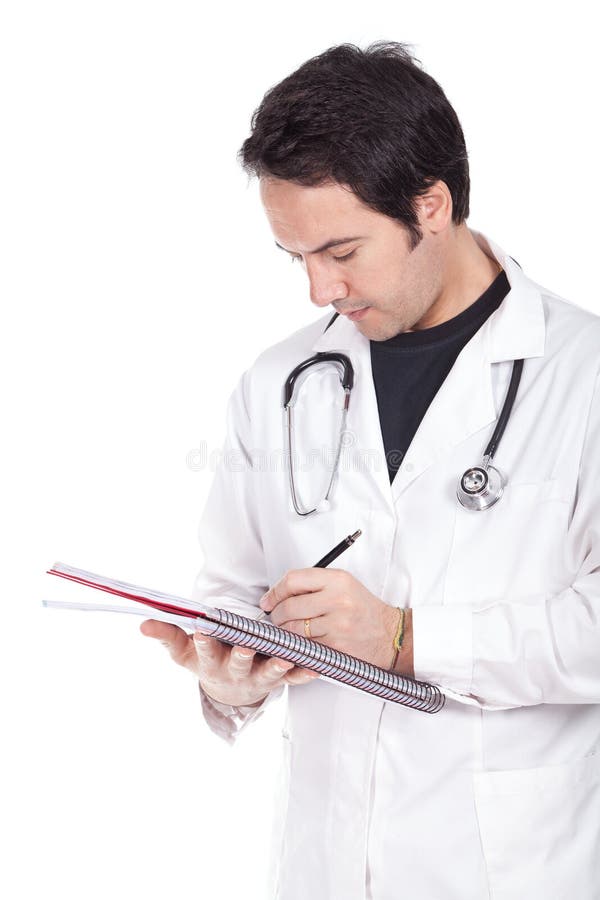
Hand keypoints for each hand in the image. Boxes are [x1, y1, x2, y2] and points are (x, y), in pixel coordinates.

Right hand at [140, 619, 318, 706]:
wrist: (230, 691)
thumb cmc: (207, 661)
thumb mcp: (184, 653)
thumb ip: (167, 635)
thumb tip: (143, 623)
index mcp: (210, 662)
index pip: (203, 652)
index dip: (203, 642)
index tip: (202, 629)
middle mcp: (234, 672)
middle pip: (237, 663)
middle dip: (241, 655)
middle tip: (245, 647)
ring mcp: (257, 678)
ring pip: (268, 674)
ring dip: (277, 666)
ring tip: (286, 658)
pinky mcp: (278, 680)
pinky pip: (293, 678)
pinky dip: (304, 673)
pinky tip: (315, 667)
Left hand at [260, 568, 413, 675]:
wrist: (390, 635)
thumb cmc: (363, 610)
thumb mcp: (343, 586)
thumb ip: (313, 584)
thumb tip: (278, 593)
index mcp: (337, 580)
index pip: (293, 580)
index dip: (275, 591)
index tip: (268, 600)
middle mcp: (337, 599)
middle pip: (289, 606)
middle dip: (275, 615)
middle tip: (274, 618)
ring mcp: (336, 624)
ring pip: (293, 629)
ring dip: (283, 633)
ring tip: (287, 632)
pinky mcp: (335, 646)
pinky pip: (304, 646)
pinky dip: (297, 647)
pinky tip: (299, 645)